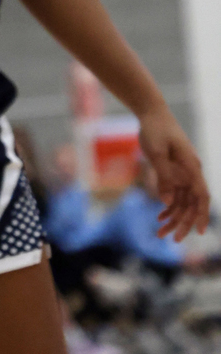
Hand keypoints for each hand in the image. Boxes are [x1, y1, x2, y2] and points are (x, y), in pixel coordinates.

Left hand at [140, 106, 210, 240]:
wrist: (151, 113)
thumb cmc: (155, 130)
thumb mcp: (156, 152)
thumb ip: (163, 176)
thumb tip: (167, 201)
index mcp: (191, 167)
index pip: (201, 196)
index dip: (201, 214)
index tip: (199, 231)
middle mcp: (190, 172)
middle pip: (191, 203)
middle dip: (183, 222)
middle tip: (172, 239)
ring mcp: (183, 172)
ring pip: (183, 201)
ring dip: (174, 217)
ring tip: (160, 233)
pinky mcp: (174, 172)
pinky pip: (175, 194)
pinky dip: (168, 206)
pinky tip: (160, 217)